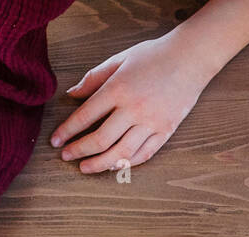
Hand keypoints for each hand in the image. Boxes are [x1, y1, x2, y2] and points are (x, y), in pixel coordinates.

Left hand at [51, 32, 213, 173]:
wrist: (191, 58)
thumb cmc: (154, 56)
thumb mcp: (119, 60)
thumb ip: (94, 78)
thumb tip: (72, 95)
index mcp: (118, 89)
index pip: (85, 116)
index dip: (67, 132)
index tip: (56, 142)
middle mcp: (134, 109)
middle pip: (100, 140)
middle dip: (79, 151)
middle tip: (66, 157)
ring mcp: (151, 122)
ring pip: (121, 153)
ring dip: (99, 164)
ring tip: (85, 168)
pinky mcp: (165, 131)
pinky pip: (143, 154)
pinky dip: (126, 163)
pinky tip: (113, 165)